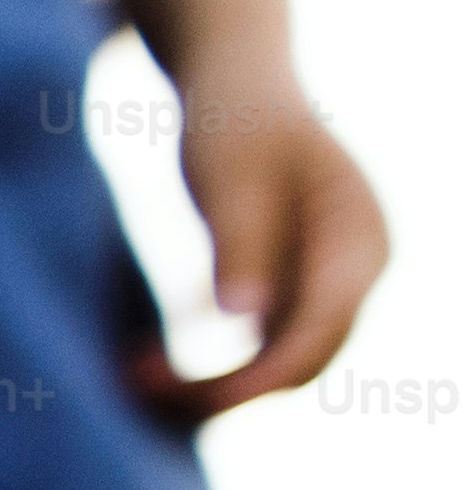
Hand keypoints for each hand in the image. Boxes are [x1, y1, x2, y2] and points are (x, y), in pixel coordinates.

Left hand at [146, 64, 383, 418]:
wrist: (238, 89)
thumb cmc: (234, 123)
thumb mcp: (228, 178)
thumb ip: (241, 244)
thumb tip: (244, 318)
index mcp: (359, 236)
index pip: (322, 326)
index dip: (261, 373)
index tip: (193, 400)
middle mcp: (360, 269)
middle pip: (306, 358)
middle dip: (228, 389)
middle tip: (134, 389)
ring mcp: (333, 284)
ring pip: (281, 363)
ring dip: (211, 386)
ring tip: (128, 378)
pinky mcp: (295, 293)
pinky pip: (259, 350)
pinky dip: (206, 366)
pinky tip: (138, 363)